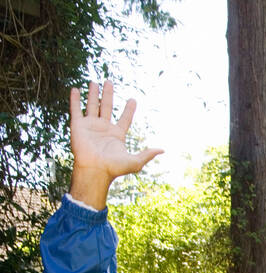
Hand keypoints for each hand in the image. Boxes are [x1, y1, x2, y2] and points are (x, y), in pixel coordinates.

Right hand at [69, 81, 162, 199]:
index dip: (129, 110)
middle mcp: (104, 128)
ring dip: (93, 94)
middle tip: (109, 81)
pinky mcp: (78, 126)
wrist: (95, 170)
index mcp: (117, 135)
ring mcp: (91, 126)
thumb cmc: (114, 168)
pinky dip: (75, 99)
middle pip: (106, 107)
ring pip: (92, 105)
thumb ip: (147, 154)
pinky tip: (76, 89)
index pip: (124, 119)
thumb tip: (163, 150)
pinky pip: (76, 109)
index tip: (133, 99)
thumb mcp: (135, 161)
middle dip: (108, 94)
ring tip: (94, 82)